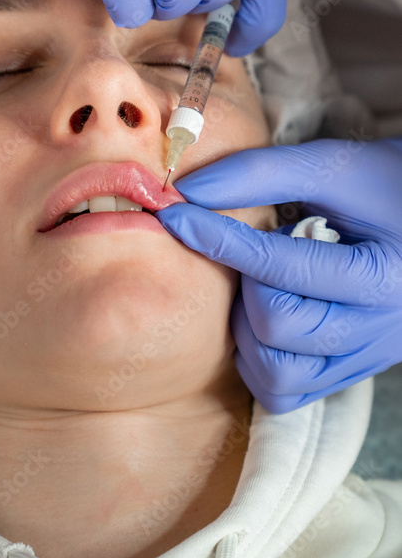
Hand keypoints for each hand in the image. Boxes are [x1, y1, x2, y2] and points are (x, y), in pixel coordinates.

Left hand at [155, 139, 401, 412]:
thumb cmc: (387, 184)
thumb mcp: (334, 166)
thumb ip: (261, 173)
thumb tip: (188, 191)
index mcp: (383, 274)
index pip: (280, 267)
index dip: (219, 239)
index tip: (177, 216)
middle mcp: (382, 328)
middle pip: (276, 326)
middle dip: (248, 285)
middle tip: (260, 253)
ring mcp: (368, 358)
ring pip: (276, 373)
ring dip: (250, 328)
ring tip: (268, 285)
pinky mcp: (351, 374)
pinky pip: (285, 392)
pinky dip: (260, 359)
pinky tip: (268, 316)